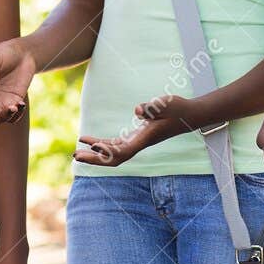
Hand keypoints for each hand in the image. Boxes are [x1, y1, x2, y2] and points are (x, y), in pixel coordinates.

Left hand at [73, 94, 196, 167]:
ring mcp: (137, 141)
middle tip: (75, 156)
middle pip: (114, 158)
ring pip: (112, 154)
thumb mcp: (166, 104)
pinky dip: (102, 145)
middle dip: (94, 159)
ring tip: (76, 152)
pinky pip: (115, 145)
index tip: (92, 147)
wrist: (189, 114)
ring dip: (95, 154)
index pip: (123, 151)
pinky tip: (89, 142)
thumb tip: (137, 110)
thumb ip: (151, 107)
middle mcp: (139, 144)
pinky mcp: (136, 137)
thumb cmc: (177, 108)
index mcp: (144, 139)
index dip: (107, 152)